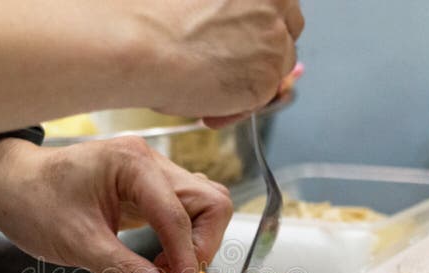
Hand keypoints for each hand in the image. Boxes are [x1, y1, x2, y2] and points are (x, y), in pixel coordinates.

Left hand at [0, 137, 232, 272]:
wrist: (8, 185)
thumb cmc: (33, 204)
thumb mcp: (76, 243)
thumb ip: (123, 272)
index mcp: (134, 165)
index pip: (181, 217)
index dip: (188, 263)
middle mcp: (151, 163)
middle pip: (211, 202)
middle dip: (201, 247)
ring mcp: (151, 173)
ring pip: (203, 206)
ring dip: (194, 244)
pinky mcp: (147, 188)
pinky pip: (182, 213)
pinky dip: (179, 241)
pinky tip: (156, 263)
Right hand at [140, 0, 303, 118]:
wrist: (142, 45)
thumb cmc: (155, 18)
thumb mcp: (204, 2)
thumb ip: (228, 12)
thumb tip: (234, 37)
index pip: (279, 5)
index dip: (258, 27)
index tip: (240, 42)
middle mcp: (278, 1)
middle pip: (286, 33)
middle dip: (262, 52)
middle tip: (227, 67)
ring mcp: (277, 40)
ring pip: (277, 67)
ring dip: (249, 80)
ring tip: (207, 88)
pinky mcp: (269, 77)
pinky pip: (263, 98)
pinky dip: (238, 106)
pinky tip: (207, 105)